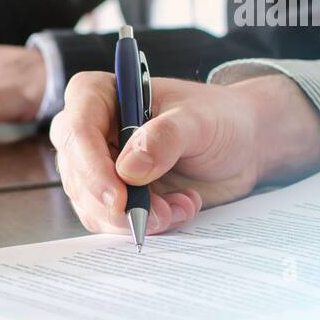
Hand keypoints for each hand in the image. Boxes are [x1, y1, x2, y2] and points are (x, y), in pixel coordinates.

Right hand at [49, 72, 319, 234]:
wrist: (242, 144)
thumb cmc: (219, 118)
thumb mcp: (200, 121)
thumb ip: (166, 137)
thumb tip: (128, 169)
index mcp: (99, 95)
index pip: (76, 130)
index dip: (90, 167)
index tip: (118, 198)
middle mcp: (90, 131)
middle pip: (77, 174)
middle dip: (115, 204)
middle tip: (160, 214)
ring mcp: (97, 165)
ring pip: (90, 205)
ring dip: (134, 216)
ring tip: (179, 207)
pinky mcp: (112, 194)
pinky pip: (110, 221)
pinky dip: (146, 223)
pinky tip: (178, 208)